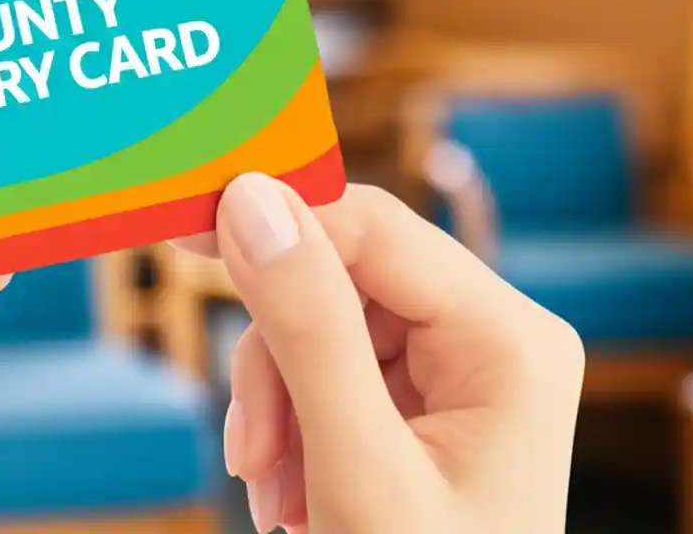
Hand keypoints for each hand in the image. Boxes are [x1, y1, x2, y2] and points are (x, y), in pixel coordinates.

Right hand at [178, 176, 584, 532]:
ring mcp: (462, 372)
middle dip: (279, 358)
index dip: (276, 220)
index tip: (183, 229)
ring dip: (278, 404)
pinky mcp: (426, 402)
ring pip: (324, 326)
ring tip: (274, 492)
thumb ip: (305, 328)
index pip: (373, 230)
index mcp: (509, 341)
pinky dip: (292, 423)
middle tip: (250, 447)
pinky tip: (290, 490)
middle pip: (343, 280)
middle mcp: (495, 339)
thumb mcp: (356, 467)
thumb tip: (250, 201)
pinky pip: (332, 370)